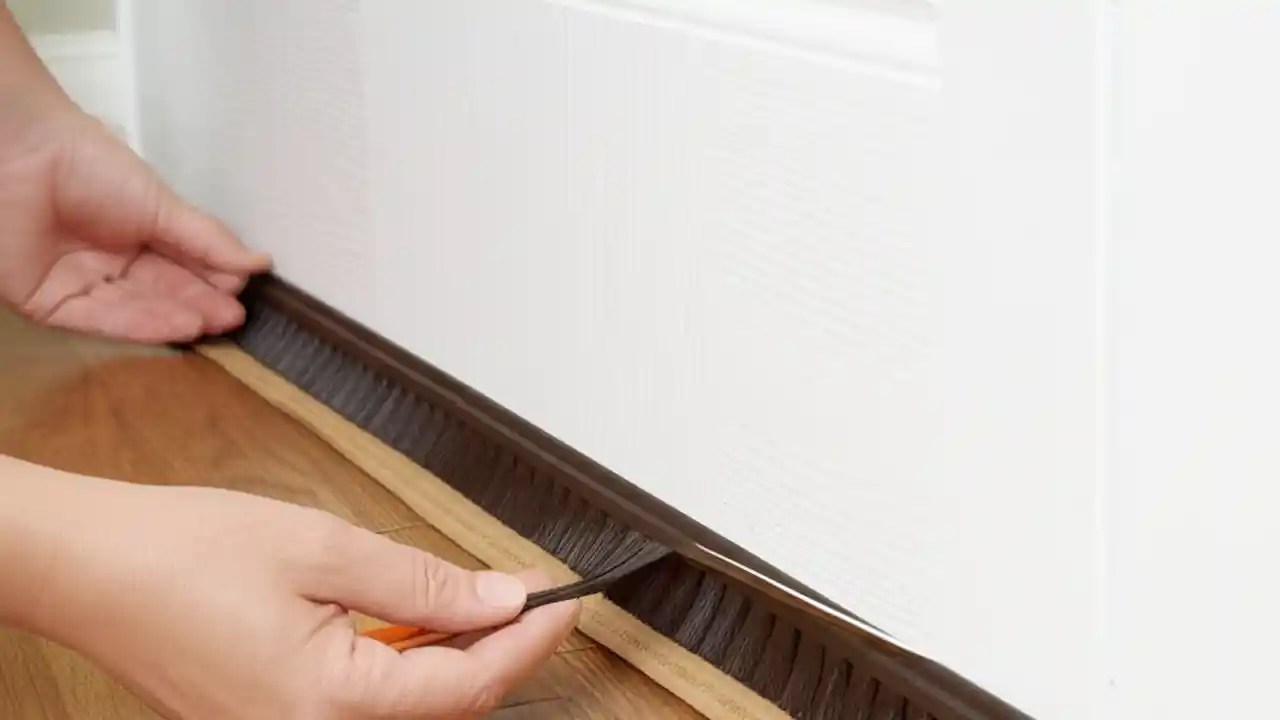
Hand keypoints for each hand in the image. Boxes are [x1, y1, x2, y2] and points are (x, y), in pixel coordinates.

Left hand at [0, 104, 269, 342]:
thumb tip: (261, 263)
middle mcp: (106, 263)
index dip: (209, 280)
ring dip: (174, 318)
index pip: (177, 267)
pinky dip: (139, 325)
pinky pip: (98, 320)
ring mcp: (76, 284)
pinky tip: (177, 326)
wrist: (27, 154)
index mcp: (132, 235)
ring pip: (133, 310)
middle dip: (197, 304)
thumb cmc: (90, 166)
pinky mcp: (47, 303)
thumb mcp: (161, 205)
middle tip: (235, 317)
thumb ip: (207, 240)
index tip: (243, 290)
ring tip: (213, 323)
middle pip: (158, 292)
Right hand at [13, 472, 579, 718]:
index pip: (469, 685)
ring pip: (408, 708)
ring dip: (454, 656)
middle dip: (502, 649)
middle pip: (445, 707)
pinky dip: (404, 663)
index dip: (531, 641)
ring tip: (486, 599)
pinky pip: (365, 704)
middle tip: (538, 595)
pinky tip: (418, 622)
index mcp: (327, 705)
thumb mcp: (322, 548)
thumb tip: (499, 601)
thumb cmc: (182, 554)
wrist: (90, 569)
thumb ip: (422, 584)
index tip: (567, 600)